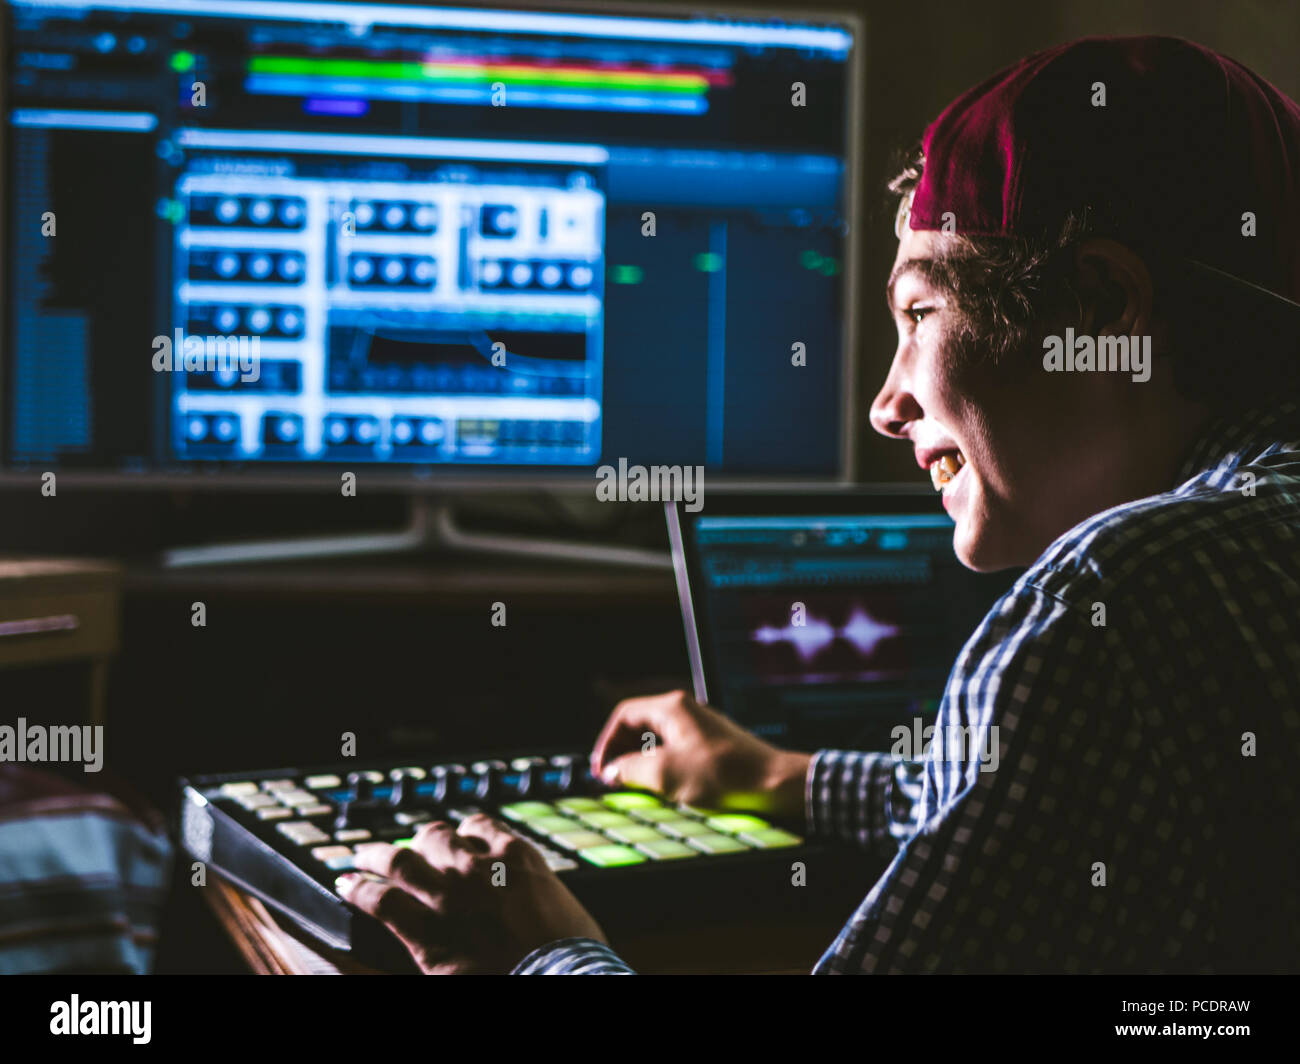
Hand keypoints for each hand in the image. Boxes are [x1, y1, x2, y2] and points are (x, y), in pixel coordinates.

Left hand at [339, 814, 605, 973]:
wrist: (562, 980)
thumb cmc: (574, 955)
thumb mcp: (561, 905)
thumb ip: (534, 891)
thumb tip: (527, 900)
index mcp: (516, 857)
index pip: (477, 826)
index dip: (461, 834)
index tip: (454, 841)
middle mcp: (478, 868)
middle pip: (435, 838)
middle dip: (417, 842)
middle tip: (405, 848)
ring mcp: (450, 899)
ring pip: (402, 862)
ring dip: (378, 856)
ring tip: (363, 857)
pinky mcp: (428, 935)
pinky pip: (383, 902)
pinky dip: (361, 890)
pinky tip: (347, 885)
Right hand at [591, 690, 809, 817]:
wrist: (774, 783)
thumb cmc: (723, 774)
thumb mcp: (666, 774)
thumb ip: (631, 770)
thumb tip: (611, 771)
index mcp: (671, 708)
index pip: (623, 715)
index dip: (606, 742)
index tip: (601, 770)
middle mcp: (685, 710)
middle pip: (639, 725)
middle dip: (622, 752)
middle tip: (615, 780)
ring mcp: (700, 727)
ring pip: (657, 740)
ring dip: (642, 762)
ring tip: (637, 787)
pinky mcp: (712, 745)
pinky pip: (676, 751)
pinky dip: (663, 767)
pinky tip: (666, 788)